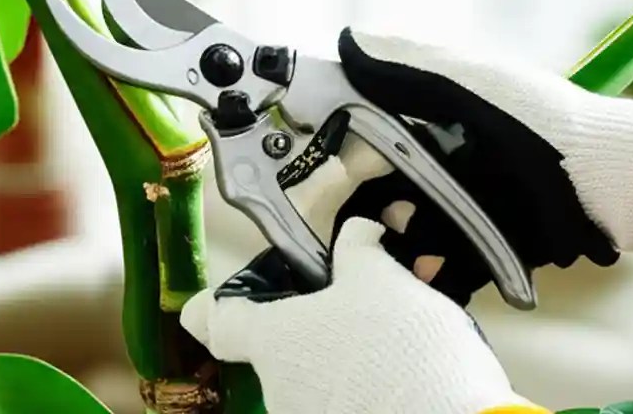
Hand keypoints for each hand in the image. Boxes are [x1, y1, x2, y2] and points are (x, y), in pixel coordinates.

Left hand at [182, 218, 545, 413]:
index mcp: (273, 338)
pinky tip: (417, 369)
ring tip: (408, 336)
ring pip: (321, 376)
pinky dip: (375, 385)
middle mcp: (278, 387)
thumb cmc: (402, 347)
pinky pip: (350, 401)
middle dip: (322, 325)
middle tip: (369, 304)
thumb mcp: (381, 278)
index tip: (222, 299)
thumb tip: (356, 235)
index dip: (215, 305)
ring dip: (354, 354)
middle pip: (283, 346)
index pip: (216, 320)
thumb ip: (358, 251)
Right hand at [324, 28, 632, 303]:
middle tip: (365, 217)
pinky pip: (451, 264)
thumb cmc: (535, 119)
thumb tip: (346, 40)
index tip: (326, 161)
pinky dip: (437, 272)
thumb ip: (406, 65)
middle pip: (390, 187)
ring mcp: (471, 205)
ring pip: (415, 229)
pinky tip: (428, 272)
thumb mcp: (467, 82)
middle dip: (374, 204)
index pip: (378, 129)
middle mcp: (451, 159)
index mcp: (441, 115)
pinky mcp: (491, 245)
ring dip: (402, 241)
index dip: (350, 147)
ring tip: (402, 248)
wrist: (605, 181)